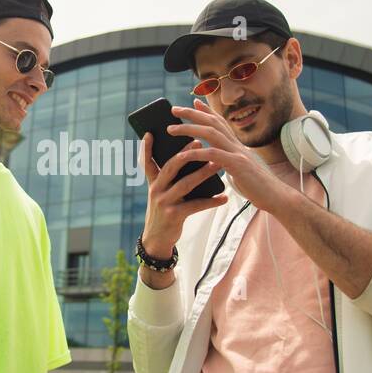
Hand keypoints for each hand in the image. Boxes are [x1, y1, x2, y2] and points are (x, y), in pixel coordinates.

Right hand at [139, 129, 227, 256]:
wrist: (157, 240)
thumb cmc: (164, 212)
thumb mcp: (161, 194)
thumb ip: (168, 179)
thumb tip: (188, 160)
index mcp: (153, 183)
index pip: (147, 162)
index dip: (147, 148)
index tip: (150, 132)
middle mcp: (156, 190)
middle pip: (170, 167)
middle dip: (185, 154)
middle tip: (199, 142)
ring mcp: (164, 203)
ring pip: (185, 184)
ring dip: (203, 173)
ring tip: (217, 165)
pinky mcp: (174, 215)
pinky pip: (196, 205)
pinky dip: (211, 201)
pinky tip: (224, 198)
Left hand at [165, 99, 284, 212]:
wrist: (278, 197)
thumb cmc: (259, 188)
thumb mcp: (241, 171)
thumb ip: (229, 163)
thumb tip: (217, 162)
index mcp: (237, 146)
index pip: (220, 123)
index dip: (207, 111)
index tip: (194, 102)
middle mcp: (237, 145)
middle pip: (213, 122)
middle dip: (192, 113)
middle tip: (174, 109)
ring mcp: (238, 153)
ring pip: (211, 133)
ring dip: (189, 129)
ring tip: (171, 129)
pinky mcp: (238, 165)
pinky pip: (214, 155)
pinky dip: (196, 153)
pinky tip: (182, 154)